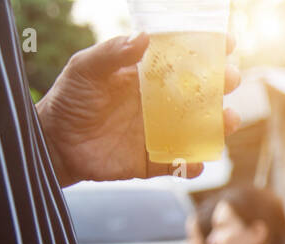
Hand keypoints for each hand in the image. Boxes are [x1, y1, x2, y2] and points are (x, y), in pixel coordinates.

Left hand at [36, 33, 240, 187]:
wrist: (55, 143)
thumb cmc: (69, 99)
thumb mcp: (85, 68)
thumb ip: (111, 53)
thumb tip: (143, 37)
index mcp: (149, 77)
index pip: (185, 60)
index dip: (209, 50)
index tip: (228, 42)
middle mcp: (161, 104)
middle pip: (202, 94)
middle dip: (222, 85)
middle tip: (230, 79)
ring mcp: (160, 133)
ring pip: (200, 130)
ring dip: (219, 126)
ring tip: (229, 120)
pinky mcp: (153, 162)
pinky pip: (179, 165)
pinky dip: (192, 166)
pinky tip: (197, 162)